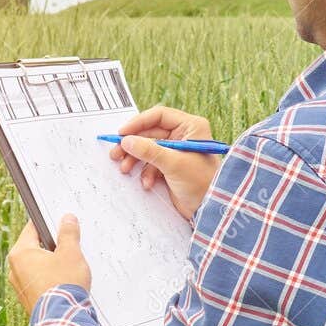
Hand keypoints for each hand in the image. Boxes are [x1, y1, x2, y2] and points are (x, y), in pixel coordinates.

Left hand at [7, 215, 90, 314]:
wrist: (62, 321)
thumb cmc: (63, 285)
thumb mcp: (70, 253)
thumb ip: (68, 233)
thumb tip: (67, 219)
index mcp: (20, 253)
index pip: (32, 228)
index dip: (48, 222)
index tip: (59, 220)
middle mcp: (14, 269)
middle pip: (34, 247)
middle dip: (52, 245)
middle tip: (69, 245)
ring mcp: (20, 287)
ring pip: (37, 267)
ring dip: (51, 264)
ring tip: (69, 266)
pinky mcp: (28, 300)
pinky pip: (39, 283)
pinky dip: (50, 280)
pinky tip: (64, 283)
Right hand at [110, 104, 221, 219]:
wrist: (209, 209)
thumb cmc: (201, 183)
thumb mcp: (174, 164)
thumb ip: (149, 150)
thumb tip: (126, 140)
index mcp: (191, 126)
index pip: (159, 116)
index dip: (138, 123)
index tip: (122, 134)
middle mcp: (184, 135)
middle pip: (150, 132)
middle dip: (133, 145)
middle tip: (116, 153)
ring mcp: (176, 151)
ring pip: (148, 148)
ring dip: (136, 159)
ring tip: (125, 169)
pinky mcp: (171, 166)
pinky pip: (151, 163)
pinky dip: (146, 172)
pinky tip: (147, 183)